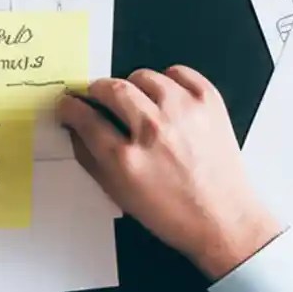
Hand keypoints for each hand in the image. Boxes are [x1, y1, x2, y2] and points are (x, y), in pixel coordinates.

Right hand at [57, 66, 280, 279]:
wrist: (223, 219)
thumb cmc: (174, 213)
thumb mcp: (119, 193)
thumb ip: (90, 157)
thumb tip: (75, 128)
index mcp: (127, 159)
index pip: (86, 118)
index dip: (71, 107)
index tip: (69, 103)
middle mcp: (154, 130)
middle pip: (111, 89)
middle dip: (97, 91)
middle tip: (98, 99)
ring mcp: (184, 112)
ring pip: (142, 76)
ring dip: (133, 86)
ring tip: (138, 103)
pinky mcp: (209, 103)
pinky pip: (178, 72)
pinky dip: (167, 81)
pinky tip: (166, 99)